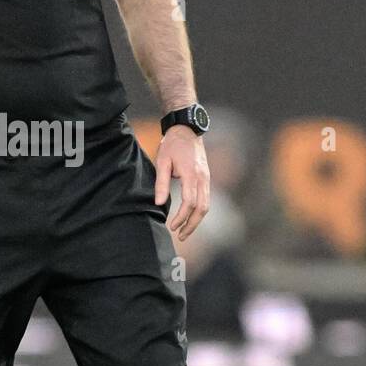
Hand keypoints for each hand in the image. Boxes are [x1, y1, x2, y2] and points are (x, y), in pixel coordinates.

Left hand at [154, 126, 209, 241]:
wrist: (187, 129)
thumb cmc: (172, 144)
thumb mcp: (162, 161)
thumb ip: (161, 183)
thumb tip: (158, 203)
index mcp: (191, 174)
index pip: (189, 202)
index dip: (181, 217)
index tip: (171, 226)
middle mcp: (203, 178)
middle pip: (202, 208)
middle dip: (191, 225)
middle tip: (180, 236)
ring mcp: (207, 178)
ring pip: (206, 206)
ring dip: (196, 221)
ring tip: (184, 231)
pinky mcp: (207, 178)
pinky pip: (206, 199)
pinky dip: (199, 212)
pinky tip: (190, 218)